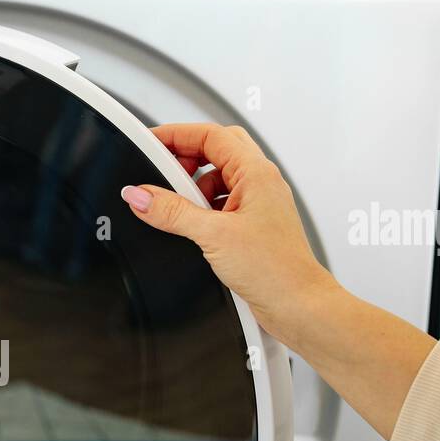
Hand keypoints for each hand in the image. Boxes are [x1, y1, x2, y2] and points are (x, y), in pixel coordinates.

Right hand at [121, 122, 436, 440]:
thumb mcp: (212, 236)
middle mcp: (260, 184)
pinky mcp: (252, 228)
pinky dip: (201, 211)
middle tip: (160, 175)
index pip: (211, 135)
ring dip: (193, 189)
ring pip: (218, 179)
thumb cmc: (275, 270)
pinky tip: (190, 230)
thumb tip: (140, 195)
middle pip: (216, 152)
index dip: (177, 134)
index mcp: (256, 173)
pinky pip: (221, 206)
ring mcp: (257, 205)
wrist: (298, 305)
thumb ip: (172, 212)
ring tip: (176, 209)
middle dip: (185, 159)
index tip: (150, 143)